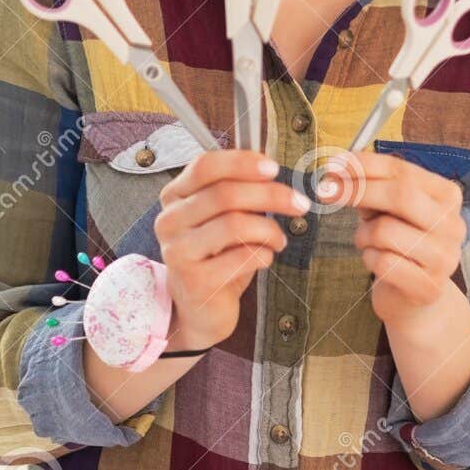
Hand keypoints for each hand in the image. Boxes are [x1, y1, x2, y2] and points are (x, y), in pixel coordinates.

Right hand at [154, 149, 308, 348]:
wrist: (199, 307)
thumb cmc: (216, 255)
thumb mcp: (222, 216)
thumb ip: (238, 189)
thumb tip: (269, 168)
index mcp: (175, 196)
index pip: (205, 166)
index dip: (242, 162)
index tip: (274, 168)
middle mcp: (170, 221)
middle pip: (225, 194)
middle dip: (271, 195)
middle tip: (299, 204)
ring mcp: (178, 252)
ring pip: (235, 225)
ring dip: (269, 230)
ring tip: (279, 239)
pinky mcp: (195, 281)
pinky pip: (242, 257)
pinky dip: (263, 255)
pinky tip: (264, 258)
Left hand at [324, 151, 465, 329]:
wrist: (414, 296)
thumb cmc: (399, 244)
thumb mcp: (388, 210)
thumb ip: (370, 189)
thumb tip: (336, 175)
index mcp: (447, 196)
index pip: (403, 170)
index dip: (365, 166)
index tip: (333, 166)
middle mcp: (453, 224)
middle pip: (401, 195)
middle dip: (358, 191)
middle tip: (326, 193)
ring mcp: (445, 257)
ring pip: (386, 230)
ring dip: (363, 234)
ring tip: (365, 241)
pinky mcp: (429, 286)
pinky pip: (383, 262)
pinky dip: (368, 258)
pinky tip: (374, 261)